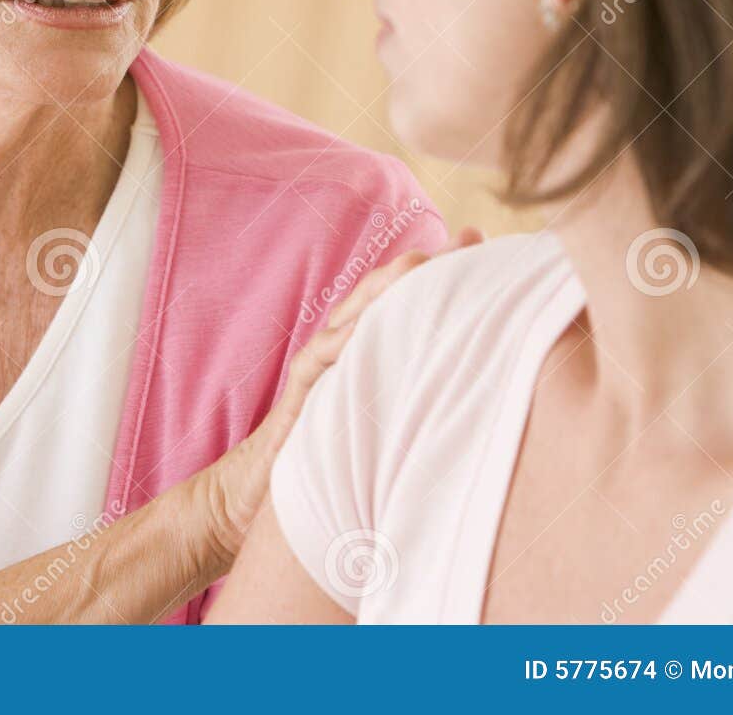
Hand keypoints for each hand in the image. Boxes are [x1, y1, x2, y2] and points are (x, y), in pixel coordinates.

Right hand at [194, 225, 482, 567]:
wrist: (253, 491)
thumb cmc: (324, 458)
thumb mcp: (377, 422)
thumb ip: (408, 396)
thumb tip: (469, 387)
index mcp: (368, 351)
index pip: (408, 300)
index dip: (444, 272)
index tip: (479, 241)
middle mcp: (345, 349)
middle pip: (387, 295)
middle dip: (426, 266)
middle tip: (468, 240)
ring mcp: (320, 368)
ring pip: (354, 317)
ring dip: (384, 290)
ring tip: (418, 266)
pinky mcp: (299, 396)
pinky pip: (317, 363)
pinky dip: (338, 343)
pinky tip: (360, 329)